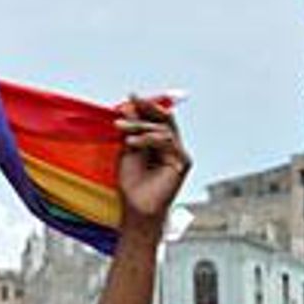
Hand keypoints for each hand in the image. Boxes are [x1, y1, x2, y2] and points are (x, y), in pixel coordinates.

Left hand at [114, 95, 190, 236]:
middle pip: (164, 120)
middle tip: (127, 105)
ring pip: (163, 130)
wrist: (136, 207)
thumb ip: (130, 130)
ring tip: (120, 128)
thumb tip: (128, 106)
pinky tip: (132, 141)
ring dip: (140, 126)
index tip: (131, 96)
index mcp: (159, 142)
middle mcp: (172, 146)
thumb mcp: (127, 151)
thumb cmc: (132, 184)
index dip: (145, 107)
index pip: (156, 119)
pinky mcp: (183, 162)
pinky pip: (168, 142)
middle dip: (145, 110)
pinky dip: (149, 139)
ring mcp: (179, 153)